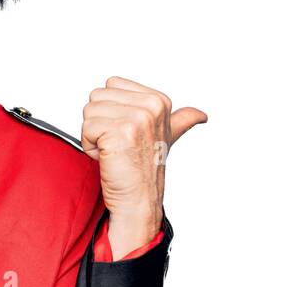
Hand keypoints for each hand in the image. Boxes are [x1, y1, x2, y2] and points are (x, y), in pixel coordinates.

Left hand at [81, 77, 206, 257]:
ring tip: (114, 151)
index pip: (111, 85)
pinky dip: (89, 146)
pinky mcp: (119, 133)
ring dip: (94, 135)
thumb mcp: (167, 138)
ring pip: (89, 111)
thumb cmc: (145, 170)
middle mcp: (150, 106)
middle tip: (118, 144)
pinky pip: (85, 129)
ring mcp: (137, 119)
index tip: (127, 133)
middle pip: (96, 96)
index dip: (110, 110)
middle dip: (99, 122)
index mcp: (159, 100)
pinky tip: (107, 158)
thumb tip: (200, 115)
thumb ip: (181, 120)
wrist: (138, 201)